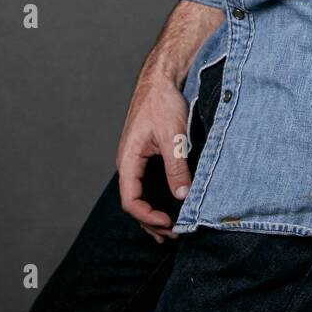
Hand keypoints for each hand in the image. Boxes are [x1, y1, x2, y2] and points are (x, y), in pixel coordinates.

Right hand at [116, 48, 192, 244]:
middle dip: (152, 221)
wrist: (162, 77)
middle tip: (175, 234)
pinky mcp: (147, 154)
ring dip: (153, 214)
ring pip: (140, 194)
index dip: (149, 216)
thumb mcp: (173, 136)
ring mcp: (137, 159)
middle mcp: (129, 163)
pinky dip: (156, 198)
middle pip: (134, 202)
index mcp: (128, 160)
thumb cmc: (162, 102)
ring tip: (169, 231)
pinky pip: (147, 183)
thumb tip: (182, 196)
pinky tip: (169, 206)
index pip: (131, 200)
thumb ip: (176, 167)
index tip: (170, 223)